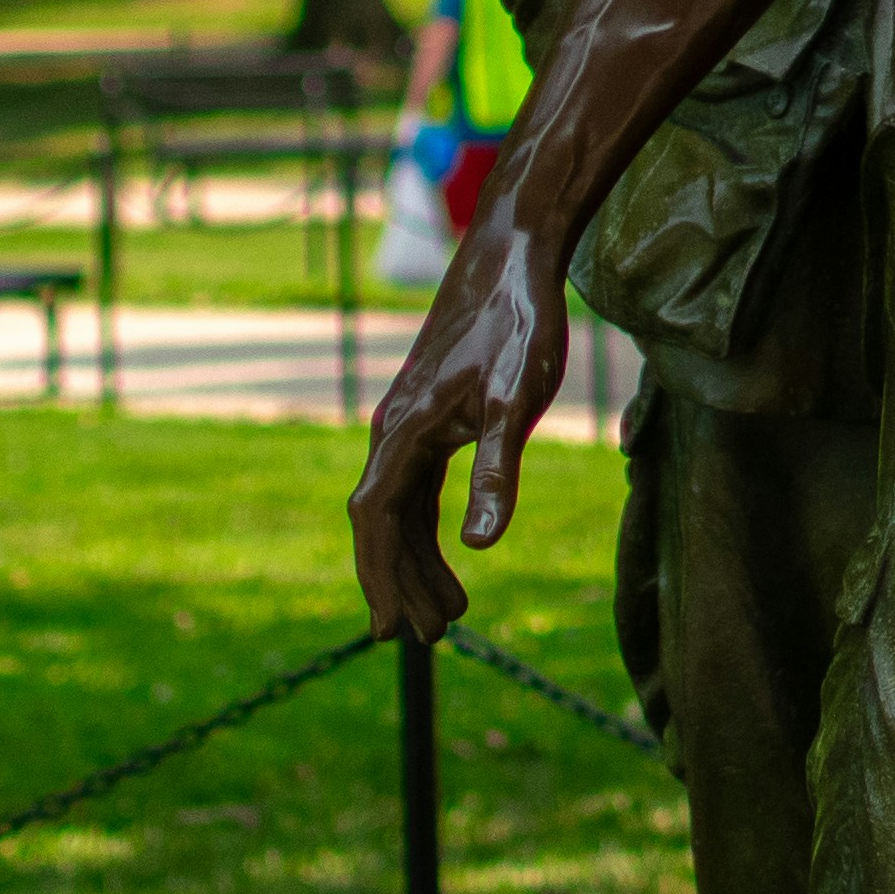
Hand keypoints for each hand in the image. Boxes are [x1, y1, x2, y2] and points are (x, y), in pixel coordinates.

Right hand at [347, 204, 569, 638]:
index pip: (376, 522)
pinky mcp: (432, 414)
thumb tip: (479, 545)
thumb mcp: (516, 400)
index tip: (393, 629)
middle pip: (383, 523)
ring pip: (400, 508)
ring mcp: (410, 422)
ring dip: (418, 560)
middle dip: (402, 582)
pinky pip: (417, 486)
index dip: (382, 577)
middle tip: (431, 639)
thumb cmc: (518, 322)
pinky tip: (452, 551)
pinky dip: (428, 525)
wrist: (515, 254)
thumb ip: (497, 470)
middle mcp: (395, 430)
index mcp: (404, 432)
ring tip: (449, 613)